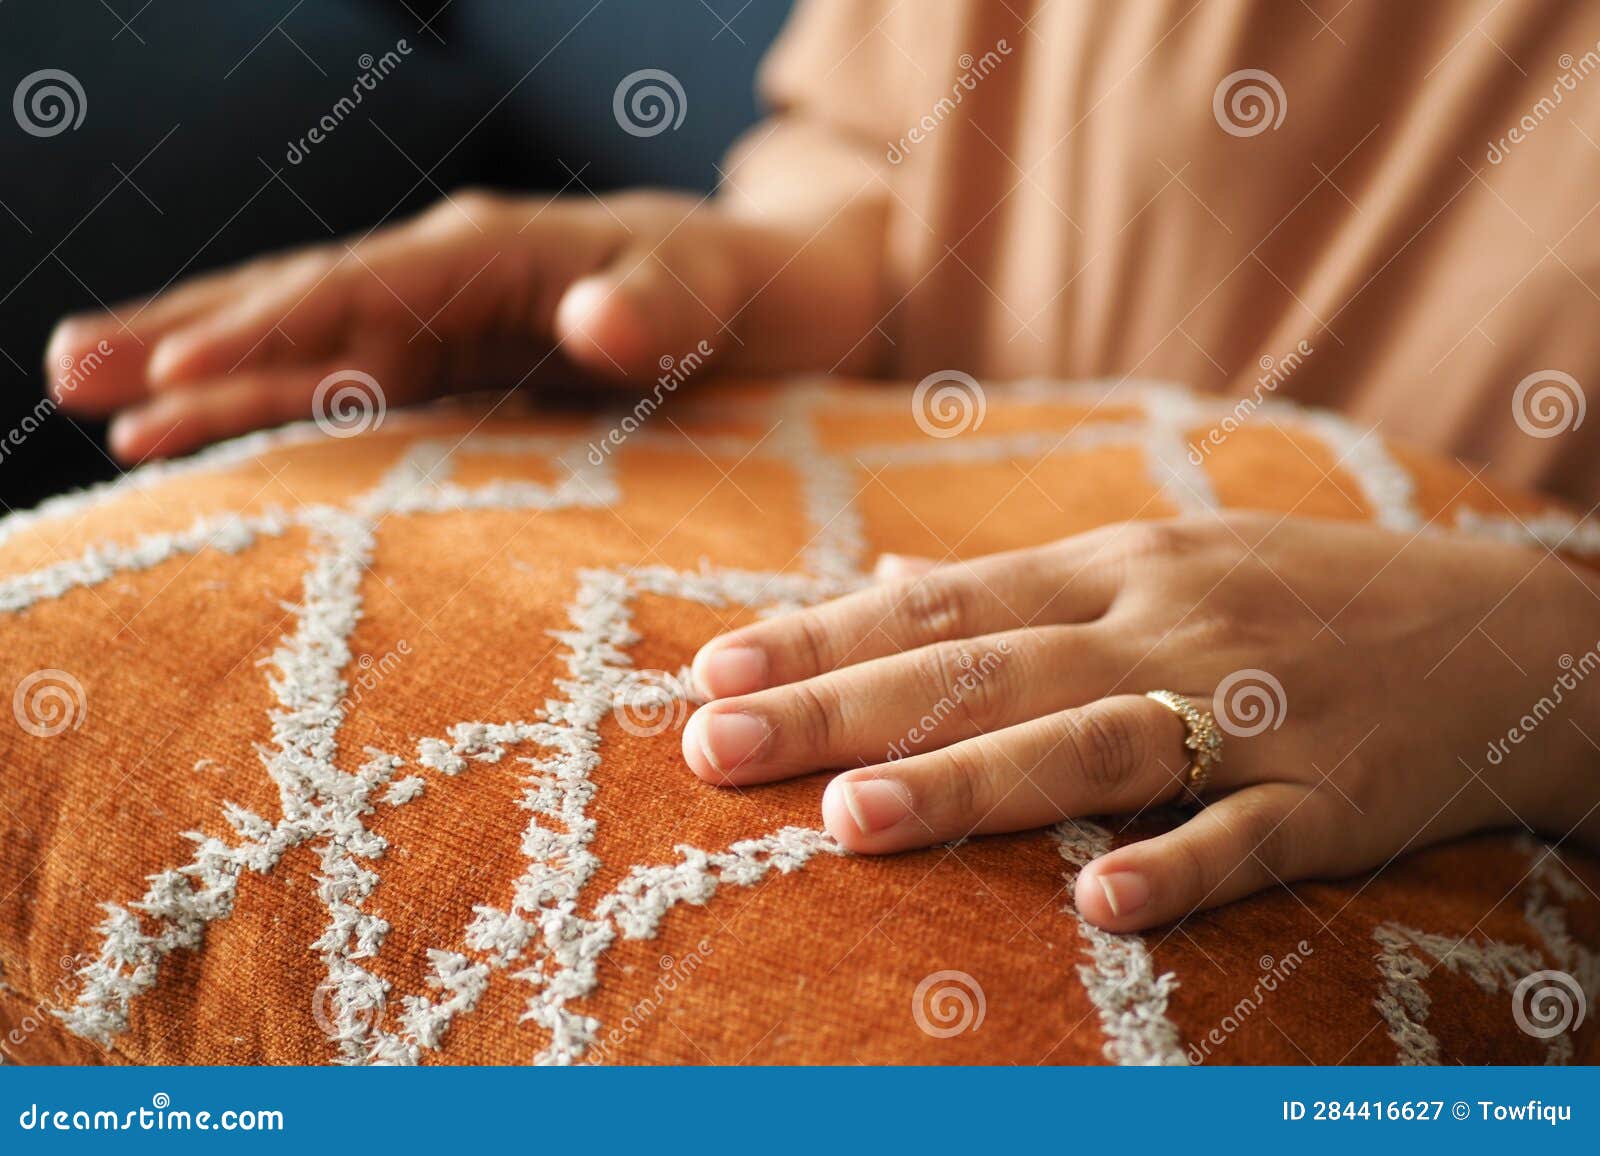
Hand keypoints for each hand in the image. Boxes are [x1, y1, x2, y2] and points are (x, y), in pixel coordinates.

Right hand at [47, 189, 881, 460]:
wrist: (768, 294)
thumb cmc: (739, 286)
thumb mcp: (710, 289)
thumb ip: (655, 307)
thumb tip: (592, 323)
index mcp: (491, 249)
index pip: (359, 288)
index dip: (268, 329)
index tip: (176, 372)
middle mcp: (447, 278)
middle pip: (298, 300)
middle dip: (189, 334)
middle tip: (72, 372)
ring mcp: (444, 320)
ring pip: (304, 340)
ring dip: (207, 370)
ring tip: (97, 403)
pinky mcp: (456, 363)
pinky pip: (348, 383)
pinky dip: (275, 403)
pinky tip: (207, 431)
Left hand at [681, 514, 1599, 930]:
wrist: (1508, 633)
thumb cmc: (1299, 598)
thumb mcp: (1158, 559)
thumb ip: (1019, 582)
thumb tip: (889, 580)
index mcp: (1115, 565)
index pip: (940, 601)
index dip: (821, 635)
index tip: (713, 672)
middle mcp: (1165, 622)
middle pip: (983, 669)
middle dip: (842, 709)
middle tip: (716, 747)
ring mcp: (1253, 707)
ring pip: (1095, 742)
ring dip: (973, 781)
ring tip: (853, 818)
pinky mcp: (1335, 796)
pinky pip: (1249, 835)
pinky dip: (1177, 866)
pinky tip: (1097, 905)